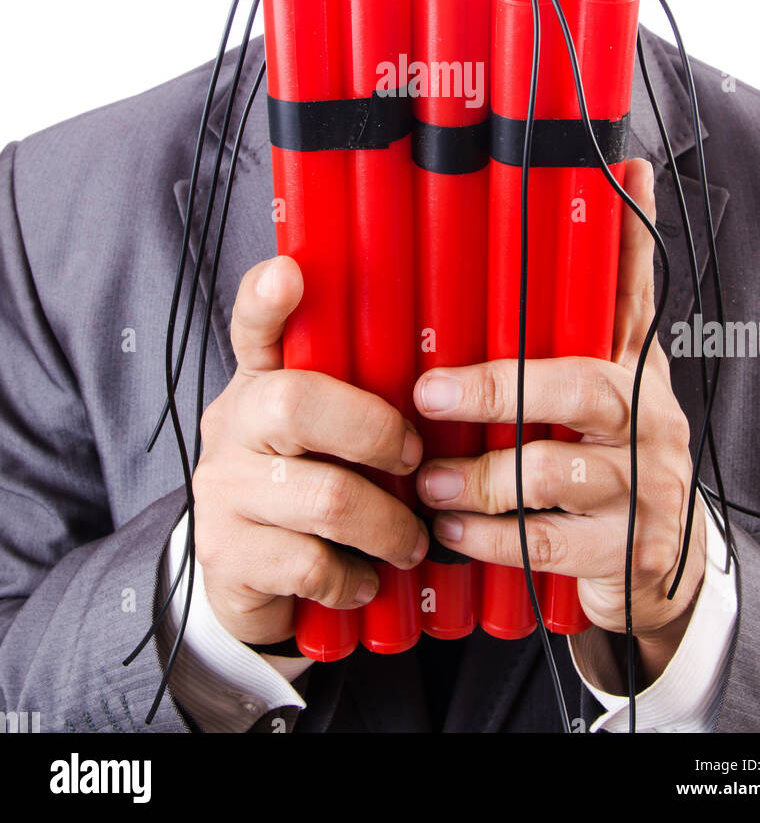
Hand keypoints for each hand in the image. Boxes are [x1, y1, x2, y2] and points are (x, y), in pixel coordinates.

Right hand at [193, 256, 427, 644]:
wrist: (245, 578)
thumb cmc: (308, 486)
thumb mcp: (323, 434)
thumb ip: (358, 397)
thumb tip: (446, 377)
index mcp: (260, 382)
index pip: (252, 326)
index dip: (266, 299)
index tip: (289, 273)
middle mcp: (231, 425)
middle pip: (297, 405)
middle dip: (376, 434)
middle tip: (411, 460)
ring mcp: (221, 491)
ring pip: (325, 498)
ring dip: (387, 526)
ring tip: (408, 540)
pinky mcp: (227, 556)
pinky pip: (311, 565)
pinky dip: (355, 577)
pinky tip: (364, 578)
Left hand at [413, 157, 705, 681]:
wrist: (667, 569)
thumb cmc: (613, 461)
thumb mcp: (606, 390)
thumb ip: (584, 321)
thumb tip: (585, 209)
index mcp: (635, 370)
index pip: (635, 294)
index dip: (628, 241)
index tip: (625, 174)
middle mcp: (650, 419)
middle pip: (580, 389)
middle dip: (499, 391)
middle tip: (429, 394)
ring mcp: (646, 488)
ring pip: (552, 475)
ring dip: (479, 480)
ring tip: (428, 482)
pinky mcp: (628, 551)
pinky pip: (546, 544)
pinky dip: (490, 540)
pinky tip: (452, 532)